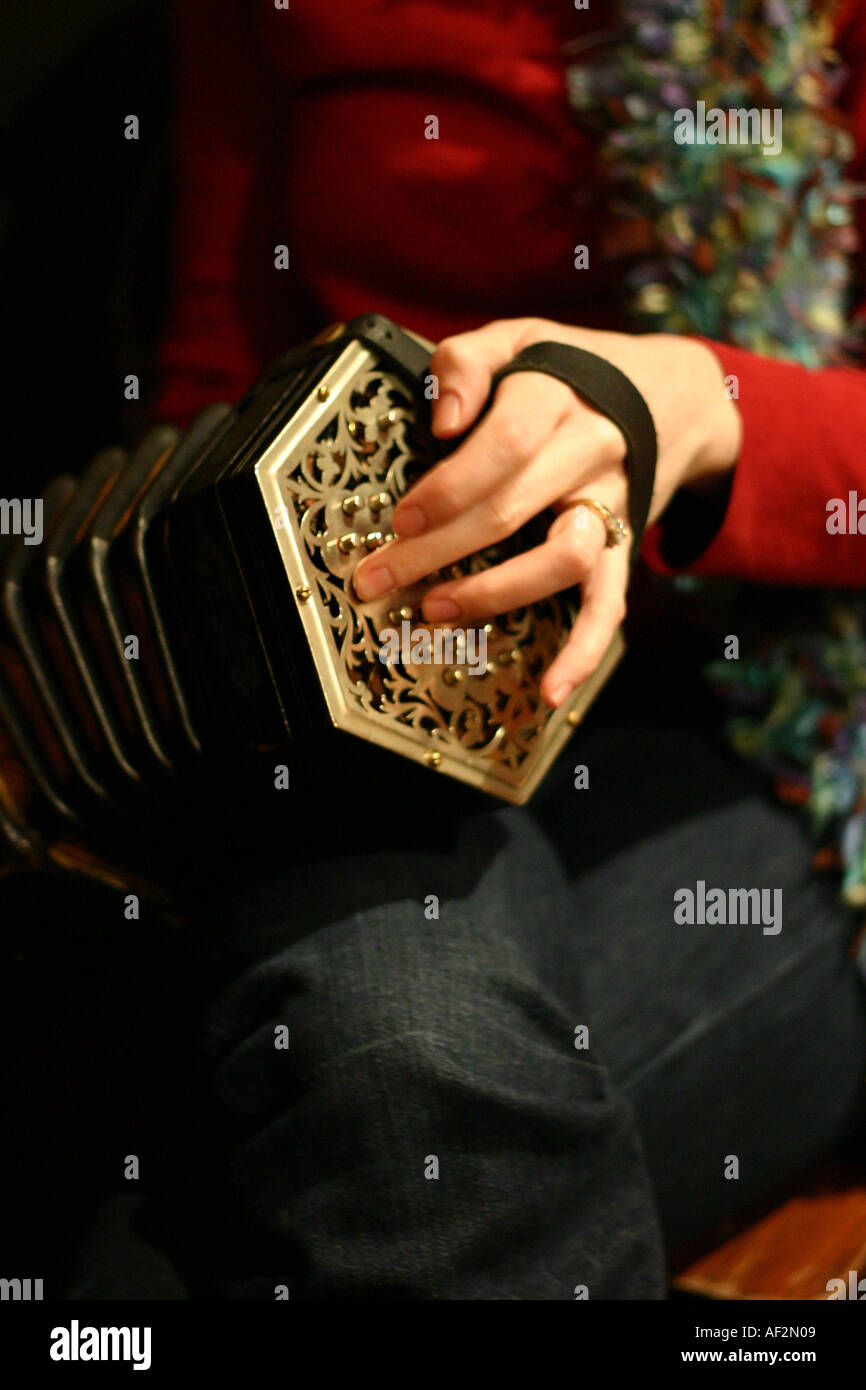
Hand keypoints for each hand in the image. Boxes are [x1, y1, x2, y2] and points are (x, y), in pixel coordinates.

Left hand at [353, 318, 741, 706]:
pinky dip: (584, 652)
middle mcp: (590, 451)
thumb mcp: (519, 338)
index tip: (401, 518)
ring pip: (562, 560)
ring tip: (435, 611)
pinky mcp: (625, 546)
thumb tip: (442, 419)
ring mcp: (610, 505)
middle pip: (511, 508)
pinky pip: (611, 605)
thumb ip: (468, 362)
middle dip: (434, 551)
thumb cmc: (572, 370)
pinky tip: (553, 692)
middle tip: (378, 580)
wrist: (674, 394)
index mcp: (557, 396)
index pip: (502, 445)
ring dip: (495, 594)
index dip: (449, 486)